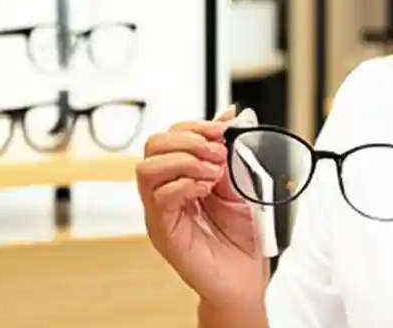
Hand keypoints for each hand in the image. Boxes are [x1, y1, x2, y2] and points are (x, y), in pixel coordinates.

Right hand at [136, 105, 266, 310]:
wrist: (245, 278)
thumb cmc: (242, 235)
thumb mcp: (242, 182)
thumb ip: (233, 150)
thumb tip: (231, 113)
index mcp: (182, 173)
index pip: (172, 134)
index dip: (197, 126)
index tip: (224, 130)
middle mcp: (166, 189)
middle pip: (153, 145)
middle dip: (188, 140)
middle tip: (218, 154)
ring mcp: (161, 211)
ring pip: (146, 169)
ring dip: (183, 161)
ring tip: (212, 173)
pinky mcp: (162, 231)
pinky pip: (158, 198)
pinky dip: (184, 185)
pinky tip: (205, 189)